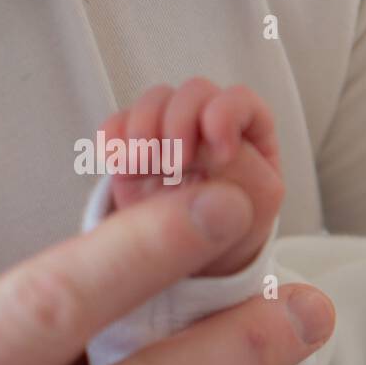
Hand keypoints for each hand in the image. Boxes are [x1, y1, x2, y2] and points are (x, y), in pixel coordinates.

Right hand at [102, 78, 281, 276]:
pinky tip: (116, 162)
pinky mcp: (136, 150)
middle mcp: (211, 128)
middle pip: (195, 93)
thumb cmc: (232, 238)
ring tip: (142, 166)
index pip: (240, 102)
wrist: (192, 271)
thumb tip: (213, 149)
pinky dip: (114, 135)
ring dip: (145, 126)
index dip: (227, 114)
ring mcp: (171, 135)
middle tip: (174, 163)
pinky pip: (120, 123)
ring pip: (157, 101)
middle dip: (181, 120)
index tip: (219, 149)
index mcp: (251, 137)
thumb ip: (238, 174)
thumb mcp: (249, 211)